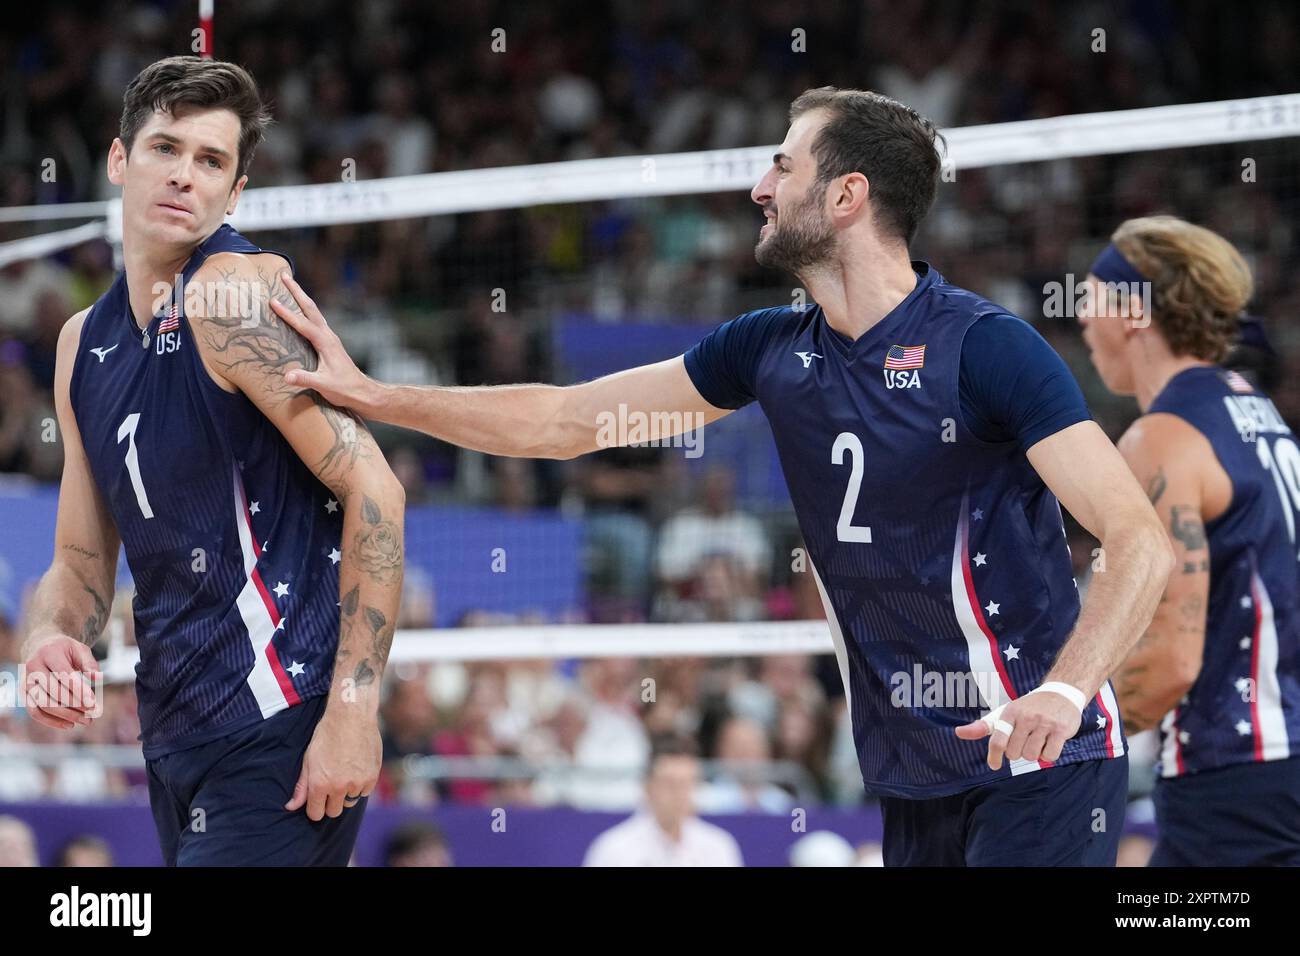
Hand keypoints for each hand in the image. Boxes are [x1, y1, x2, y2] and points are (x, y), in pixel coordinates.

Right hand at [21, 634, 100, 729]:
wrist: (40, 646)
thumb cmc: (64, 649)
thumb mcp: (79, 649)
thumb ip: (89, 663)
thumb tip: (97, 678)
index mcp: (49, 653)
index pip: (64, 675)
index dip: (79, 690)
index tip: (93, 702)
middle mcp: (33, 667)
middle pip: (53, 691)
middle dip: (75, 704)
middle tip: (93, 713)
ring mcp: (26, 681)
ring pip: (43, 704)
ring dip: (65, 715)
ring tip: (85, 721)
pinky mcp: (24, 693)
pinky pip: (34, 712)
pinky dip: (51, 721)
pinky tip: (69, 725)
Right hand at [270, 274, 378, 414]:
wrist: (363, 392)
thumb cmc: (345, 389)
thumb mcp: (324, 385)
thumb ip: (306, 379)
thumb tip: (287, 377)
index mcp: (325, 343)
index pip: (303, 324)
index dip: (287, 313)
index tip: (272, 301)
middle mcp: (328, 336)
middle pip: (310, 308)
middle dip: (296, 291)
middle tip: (283, 275)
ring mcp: (330, 338)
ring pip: (313, 312)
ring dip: (301, 297)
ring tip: (289, 285)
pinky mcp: (329, 342)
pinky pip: (315, 321)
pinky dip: (305, 310)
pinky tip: (300, 310)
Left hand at [284, 704, 380, 820]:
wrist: (351, 717)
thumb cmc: (327, 735)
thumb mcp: (309, 760)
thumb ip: (302, 786)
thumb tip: (291, 807)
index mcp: (319, 784)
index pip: (316, 814)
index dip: (315, 808)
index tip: (317, 800)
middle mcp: (339, 787)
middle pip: (333, 812)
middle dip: (330, 802)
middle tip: (332, 785)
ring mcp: (357, 783)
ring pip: (350, 801)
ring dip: (347, 792)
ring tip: (345, 773)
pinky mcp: (372, 777)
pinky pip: (365, 792)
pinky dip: (361, 785)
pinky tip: (357, 769)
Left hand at [954, 690, 1082, 769]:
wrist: (1061, 694)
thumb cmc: (1028, 708)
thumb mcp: (1004, 713)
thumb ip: (983, 726)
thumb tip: (959, 732)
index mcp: (1009, 712)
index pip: (997, 740)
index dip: (994, 756)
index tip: (994, 765)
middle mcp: (1026, 717)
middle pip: (1014, 753)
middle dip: (1018, 752)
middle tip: (1024, 742)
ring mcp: (1044, 723)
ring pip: (1032, 756)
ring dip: (1034, 754)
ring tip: (1037, 741)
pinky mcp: (1061, 730)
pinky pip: (1049, 756)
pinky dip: (1048, 756)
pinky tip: (1049, 743)